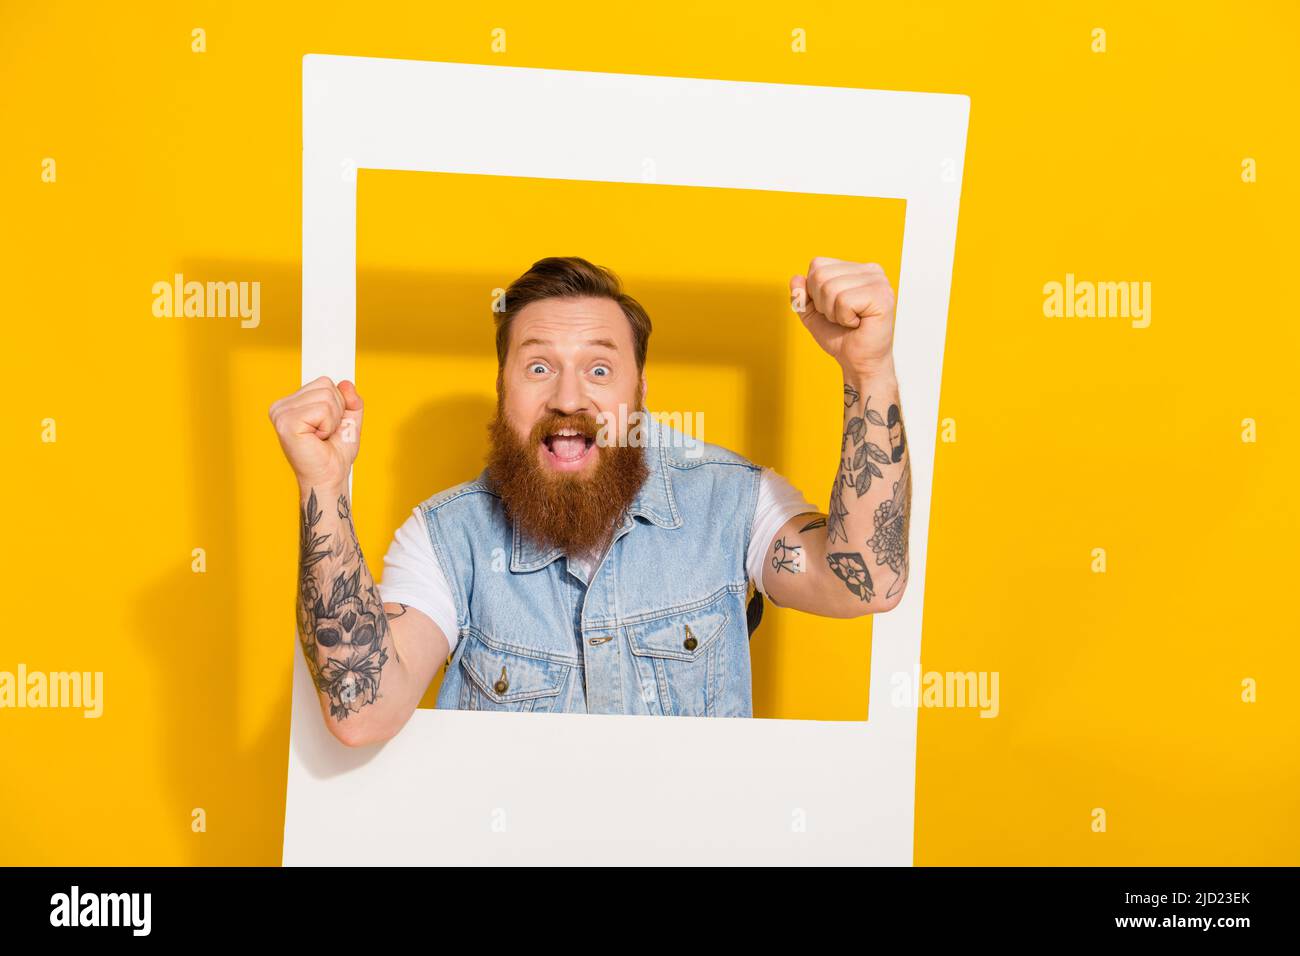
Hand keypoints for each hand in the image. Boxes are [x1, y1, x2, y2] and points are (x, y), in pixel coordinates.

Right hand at [268, 375, 363, 489]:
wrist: (329, 478)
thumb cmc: (334, 454)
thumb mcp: (349, 421)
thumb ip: (350, 399)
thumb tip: (346, 383)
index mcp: (291, 403)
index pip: (324, 382)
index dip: (338, 405)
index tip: (328, 425)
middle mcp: (281, 406)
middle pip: (326, 386)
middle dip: (337, 412)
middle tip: (325, 433)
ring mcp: (280, 413)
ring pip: (326, 396)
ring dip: (332, 420)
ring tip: (320, 437)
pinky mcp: (286, 422)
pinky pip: (323, 409)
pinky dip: (328, 426)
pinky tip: (316, 439)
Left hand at [791, 257, 896, 377]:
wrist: (858, 362)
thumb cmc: (840, 337)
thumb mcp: (812, 314)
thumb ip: (801, 295)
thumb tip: (796, 278)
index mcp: (856, 268)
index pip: (818, 264)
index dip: (814, 292)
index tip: (833, 308)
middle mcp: (871, 270)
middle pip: (821, 275)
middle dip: (822, 304)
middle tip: (841, 317)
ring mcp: (879, 282)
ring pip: (831, 288)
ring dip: (834, 313)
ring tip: (850, 321)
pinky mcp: (882, 296)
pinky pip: (844, 301)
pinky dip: (844, 318)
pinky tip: (858, 324)